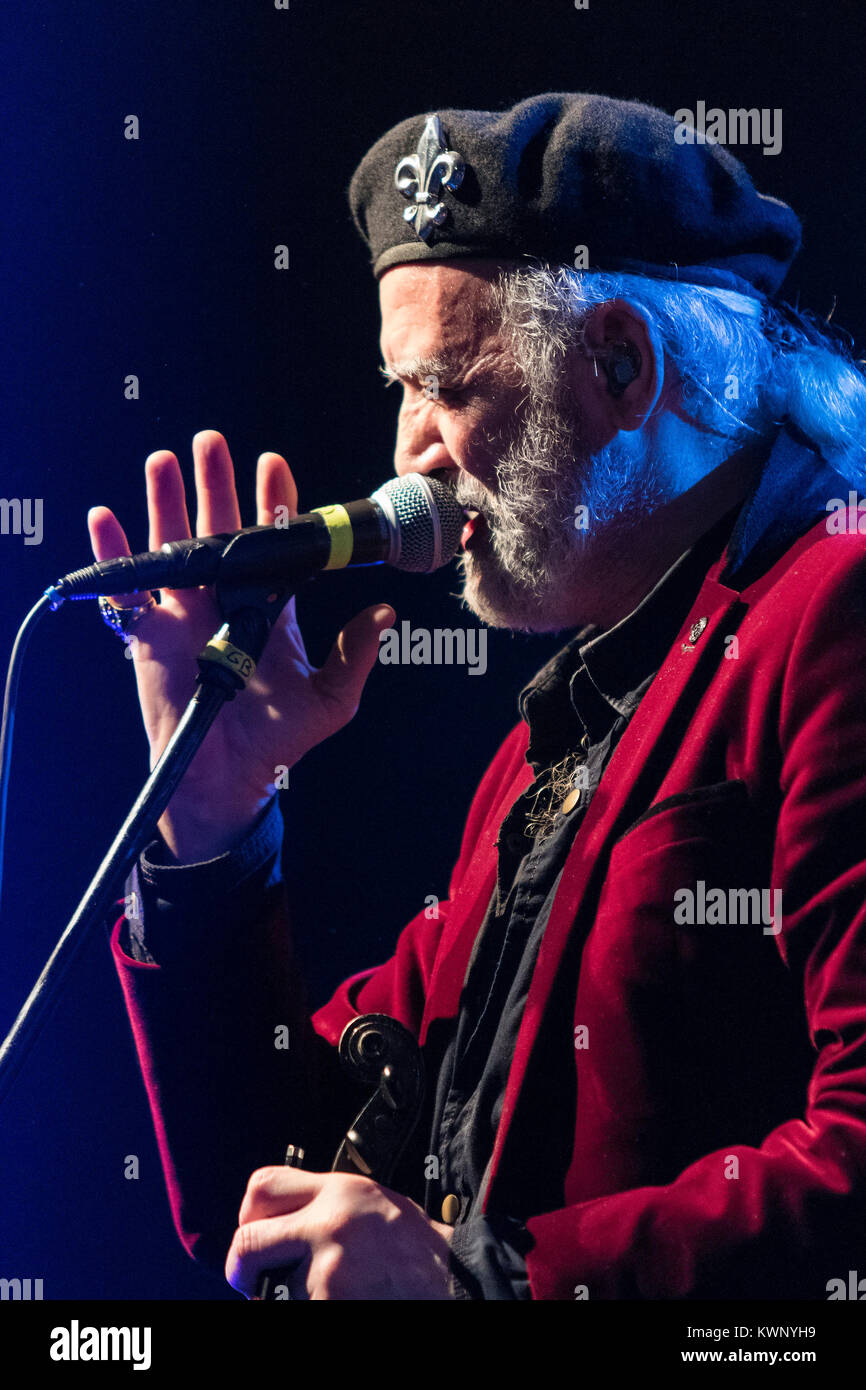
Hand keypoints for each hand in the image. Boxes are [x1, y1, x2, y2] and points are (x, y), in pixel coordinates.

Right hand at [88, 431, 394, 859]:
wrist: (228, 781)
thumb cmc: (278, 743)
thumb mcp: (330, 701)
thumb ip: (356, 656)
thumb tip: (386, 613)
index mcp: (270, 609)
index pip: (273, 545)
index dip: (273, 503)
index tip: (273, 465)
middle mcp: (227, 603)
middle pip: (218, 532)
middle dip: (215, 485)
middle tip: (213, 442)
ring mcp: (186, 616)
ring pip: (173, 548)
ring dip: (166, 504)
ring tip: (164, 461)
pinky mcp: (150, 636)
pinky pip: (128, 589)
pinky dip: (114, 554)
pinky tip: (106, 517)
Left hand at [226, 1166, 454, 1300]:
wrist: (452, 1282)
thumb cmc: (411, 1247)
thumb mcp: (367, 1200)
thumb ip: (320, 1206)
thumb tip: (272, 1226)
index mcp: (338, 1190)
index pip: (261, 1187)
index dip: (249, 1215)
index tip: (258, 1233)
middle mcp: (328, 1225)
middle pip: (247, 1243)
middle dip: (242, 1268)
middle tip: (254, 1280)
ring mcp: (328, 1272)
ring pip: (269, 1293)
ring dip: (283, 1298)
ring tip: (322, 1291)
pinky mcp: (329, 1304)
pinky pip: (293, 1307)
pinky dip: (306, 1307)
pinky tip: (338, 1301)